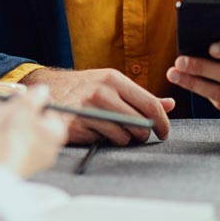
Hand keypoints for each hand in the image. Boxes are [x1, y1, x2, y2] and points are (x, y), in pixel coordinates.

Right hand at [0, 85, 67, 176]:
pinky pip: (4, 148)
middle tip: (2, 106)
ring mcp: (29, 160)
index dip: (36, 102)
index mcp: (55, 135)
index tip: (24, 97)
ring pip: (15, 135)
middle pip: (31, 123)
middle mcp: (46, 149)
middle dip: (13, 113)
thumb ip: (34, 96)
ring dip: (1, 126)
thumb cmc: (14, 138)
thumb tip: (42, 90)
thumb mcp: (24, 107)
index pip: (50, 113)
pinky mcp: (12, 166)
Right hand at [21, 67, 174, 144]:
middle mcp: (101, 92)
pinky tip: (95, 130)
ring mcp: (87, 110)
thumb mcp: (111, 84)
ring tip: (111, 129)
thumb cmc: (85, 88)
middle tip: (136, 133)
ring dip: (122, 138)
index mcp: (113, 79)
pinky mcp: (76, 126)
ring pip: (123, 136)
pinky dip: (103, 140)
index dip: (162, 122)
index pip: (150, 104)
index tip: (164, 132)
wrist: (48, 90)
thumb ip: (141, 96)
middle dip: (142, 133)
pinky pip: (103, 141)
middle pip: (140, 124)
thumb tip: (170, 104)